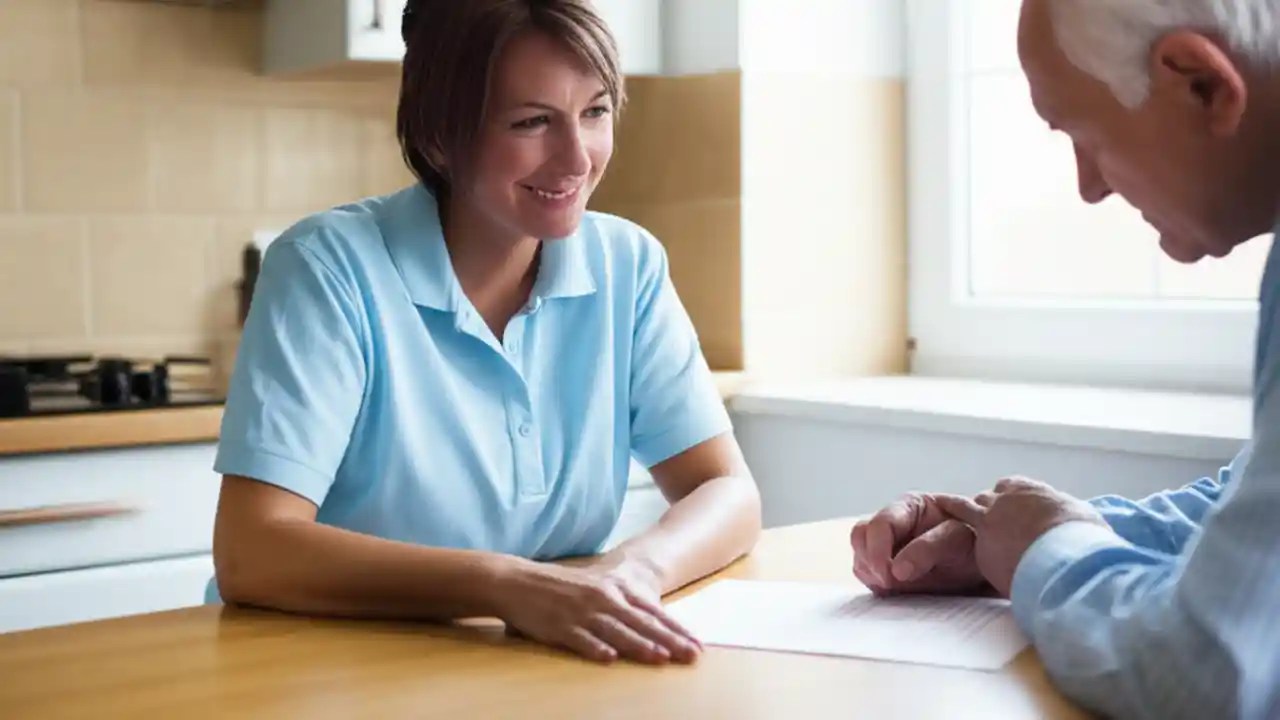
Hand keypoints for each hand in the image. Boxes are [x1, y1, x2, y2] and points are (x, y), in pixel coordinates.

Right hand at [491, 558, 701, 665]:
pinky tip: (609, 658)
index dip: (676, 629)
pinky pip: (581, 639)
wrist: (518, 580)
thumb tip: (649, 625)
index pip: (652, 612)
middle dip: (669, 641)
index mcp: (614, 589)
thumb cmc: (561, 588)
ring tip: (660, 658)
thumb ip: (621, 605)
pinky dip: (595, 648)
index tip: (697, 644)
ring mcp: (582, 612)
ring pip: (617, 631)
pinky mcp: (560, 626)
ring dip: (639, 645)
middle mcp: (603, 599)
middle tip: (691, 656)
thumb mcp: (596, 589)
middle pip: (642, 623)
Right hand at [850, 493, 988, 595]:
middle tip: (889, 585)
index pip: (878, 524)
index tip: (888, 576)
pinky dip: (876, 585)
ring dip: (872, 575)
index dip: (877, 550)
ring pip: (860, 557)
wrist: (985, 563)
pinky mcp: (886, 566)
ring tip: (897, 588)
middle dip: (870, 562)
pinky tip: (897, 591)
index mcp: (907, 507)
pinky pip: (868, 576)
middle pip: (860, 537)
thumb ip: (927, 549)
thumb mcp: (957, 540)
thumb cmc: (973, 543)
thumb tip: (896, 570)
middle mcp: (891, 522)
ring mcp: (885, 545)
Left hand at [935, 476, 1110, 596]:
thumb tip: (1099, 538)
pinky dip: (943, 534)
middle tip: (978, 517)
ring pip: (965, 509)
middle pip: (986, 498)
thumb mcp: (1090, 525)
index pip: (1013, 488)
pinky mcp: (978, 543)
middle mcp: (1009, 500)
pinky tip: (932, 533)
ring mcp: (990, 519)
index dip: (1008, 498)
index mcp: (1035, 492)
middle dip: (983, 507)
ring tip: (941, 508)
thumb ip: (1085, 527)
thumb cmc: (1086, 542)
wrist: (1066, 554)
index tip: (1008, 506)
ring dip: (956, 512)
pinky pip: (954, 535)